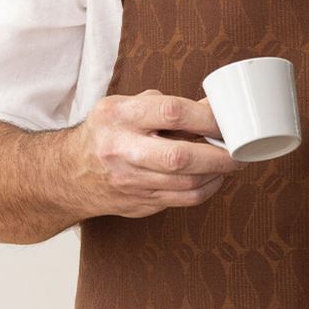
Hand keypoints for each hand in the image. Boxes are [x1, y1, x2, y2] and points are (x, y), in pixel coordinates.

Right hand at [63, 89, 241, 219]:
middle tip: (239, 151)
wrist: (68, 173)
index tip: (226, 122)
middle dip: (218, 156)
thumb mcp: (125, 107)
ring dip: (217, 173)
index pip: (170, 112)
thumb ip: (165, 106)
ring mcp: (130, 179)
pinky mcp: (140, 202)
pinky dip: (207, 188)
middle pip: (181, 156)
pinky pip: (185, 199)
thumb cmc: (108, 133)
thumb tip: (214, 106)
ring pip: (187, 182)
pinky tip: (214, 178)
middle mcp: (121, 148)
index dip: (206, 118)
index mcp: (118, 115)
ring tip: (231, 163)